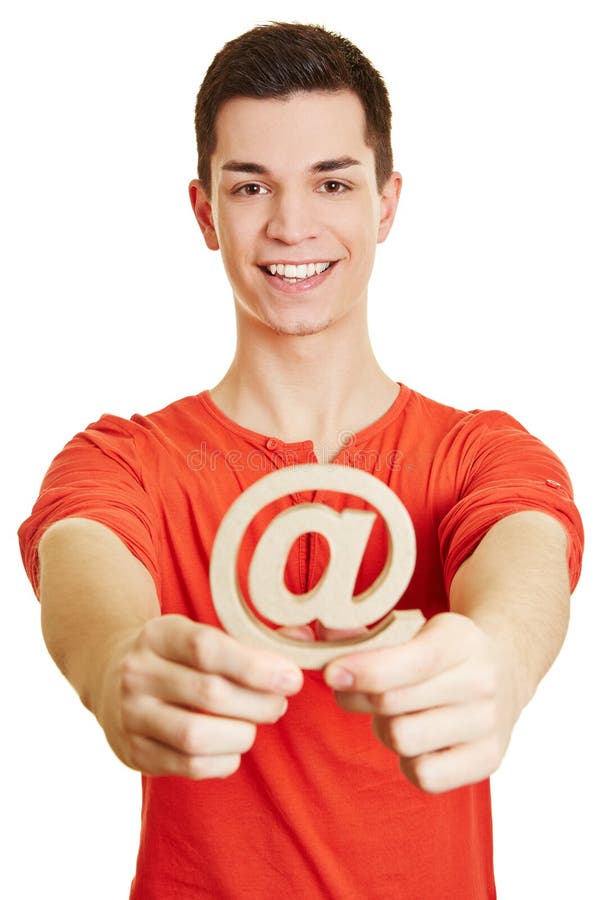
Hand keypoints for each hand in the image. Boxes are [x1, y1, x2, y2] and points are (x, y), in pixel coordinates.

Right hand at [100, 615, 302, 779]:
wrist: (110, 672)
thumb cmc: (177, 653)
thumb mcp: (201, 632)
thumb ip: (252, 640)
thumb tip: (303, 640)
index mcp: (160, 634)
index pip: (209, 649)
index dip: (256, 666)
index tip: (292, 678)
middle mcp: (138, 673)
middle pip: (210, 695)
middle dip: (259, 704)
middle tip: (279, 703)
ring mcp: (130, 715)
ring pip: (197, 736)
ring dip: (242, 735)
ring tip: (253, 725)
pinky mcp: (132, 752)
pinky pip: (188, 766)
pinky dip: (223, 761)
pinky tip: (231, 747)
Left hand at [323, 612, 523, 793]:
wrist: (506, 667)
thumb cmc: (441, 647)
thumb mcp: (414, 626)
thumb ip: (363, 633)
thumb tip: (317, 633)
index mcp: (459, 640)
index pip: (406, 662)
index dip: (362, 670)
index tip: (332, 673)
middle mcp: (481, 681)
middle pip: (392, 703)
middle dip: (361, 697)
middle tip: (357, 690)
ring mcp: (489, 723)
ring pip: (403, 739)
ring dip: (384, 729)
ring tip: (395, 714)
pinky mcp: (490, 759)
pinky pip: (424, 776)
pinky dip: (408, 762)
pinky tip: (417, 739)